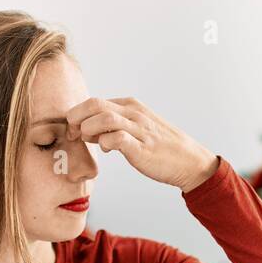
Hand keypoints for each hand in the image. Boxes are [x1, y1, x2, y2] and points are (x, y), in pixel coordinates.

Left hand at [65, 97, 218, 192]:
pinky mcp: (142, 147)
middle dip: (77, 117)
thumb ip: (112, 125)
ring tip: (87, 140)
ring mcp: (138, 129)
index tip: (73, 129)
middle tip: (73, 133)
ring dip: (88, 128)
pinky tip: (105, 149)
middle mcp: (133, 113)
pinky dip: (105, 142)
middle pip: (95, 104)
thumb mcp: (135, 128)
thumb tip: (86, 129)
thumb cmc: (160, 147)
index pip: (94, 101)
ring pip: (104, 117)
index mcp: (129, 106)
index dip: (78, 114)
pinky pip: (117, 138)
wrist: (189, 161)